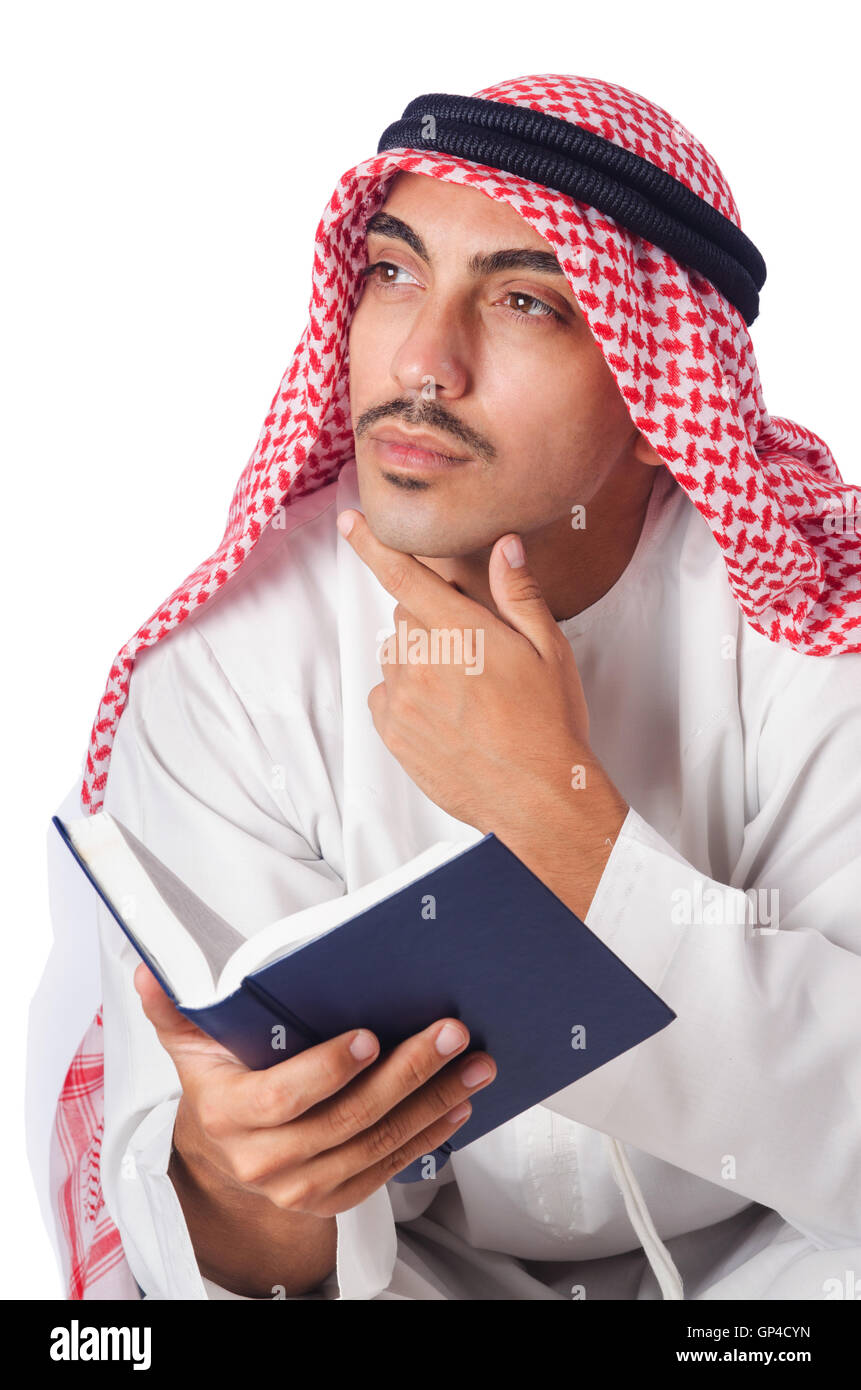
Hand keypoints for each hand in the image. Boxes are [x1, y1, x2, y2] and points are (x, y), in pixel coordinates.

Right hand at [134, 963, 496, 1216]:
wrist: (224, 1162)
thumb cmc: (220, 1087)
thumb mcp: (190, 1049)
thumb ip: (175, 1009)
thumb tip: (149, 968)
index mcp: (231, 1117)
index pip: (283, 1098)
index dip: (326, 1071)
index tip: (368, 1036)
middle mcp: (267, 1162)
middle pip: (347, 1119)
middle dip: (406, 1072)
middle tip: (451, 1032)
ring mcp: (305, 1187)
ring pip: (379, 1144)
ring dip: (434, 1102)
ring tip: (475, 1063)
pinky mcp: (336, 1199)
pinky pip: (390, 1168)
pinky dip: (430, 1136)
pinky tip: (460, 1104)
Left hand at [337, 510, 629, 919]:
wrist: (538, 798)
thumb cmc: (550, 724)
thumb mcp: (549, 650)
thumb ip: (519, 594)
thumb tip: (505, 546)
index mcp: (461, 632)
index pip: (404, 576)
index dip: (372, 545)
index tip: (348, 521)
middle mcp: (423, 661)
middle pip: (406, 619)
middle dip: (433, 623)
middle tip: (475, 655)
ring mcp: (403, 700)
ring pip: (396, 659)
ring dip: (420, 663)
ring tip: (464, 695)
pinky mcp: (393, 734)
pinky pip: (385, 696)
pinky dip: (406, 698)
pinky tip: (444, 717)